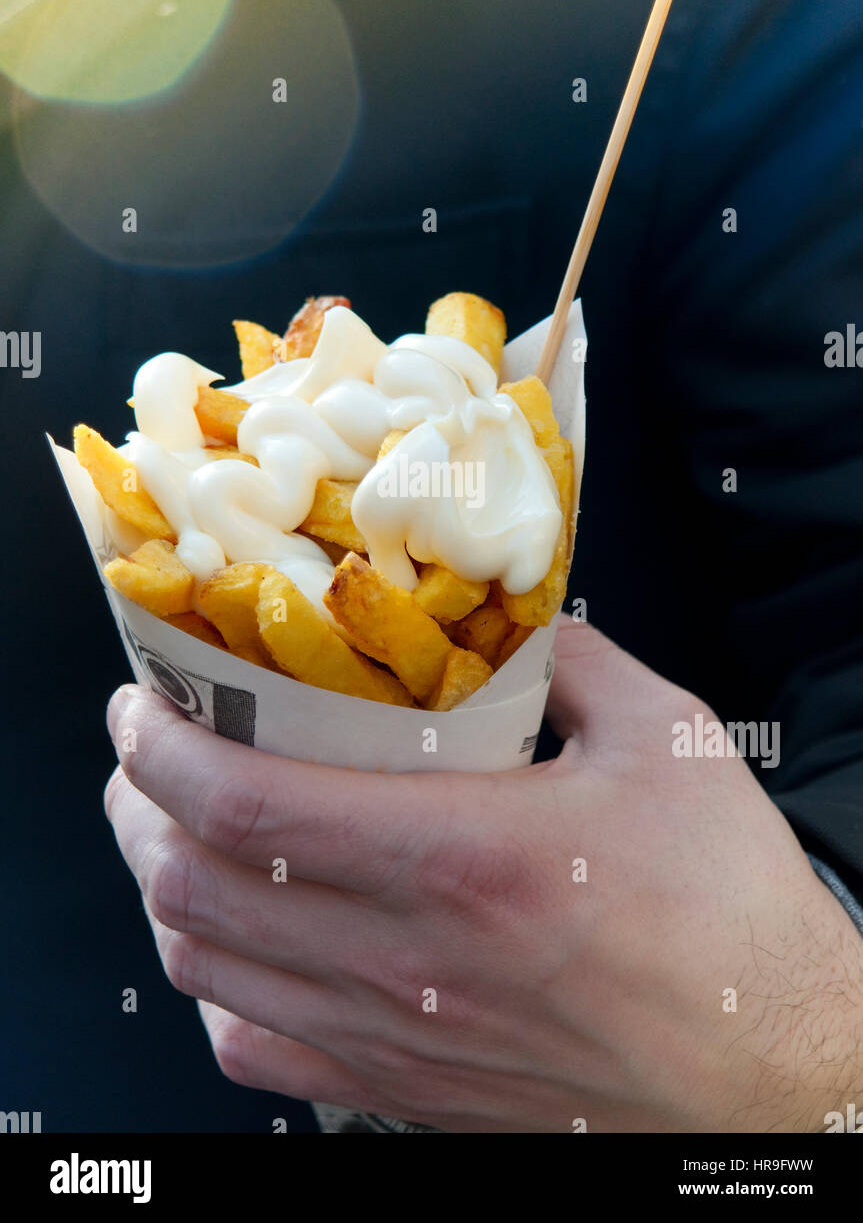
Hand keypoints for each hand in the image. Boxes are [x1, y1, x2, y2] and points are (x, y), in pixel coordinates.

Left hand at [104, 617, 862, 1131]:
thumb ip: (570, 660)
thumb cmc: (729, 913)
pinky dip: (217, 987)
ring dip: (162, 887)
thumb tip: (501, 616)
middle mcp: (410, 960)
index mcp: (467, 857)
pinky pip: (259, 1053)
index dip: (163, 748)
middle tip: (147, 750)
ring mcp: (398, 1040)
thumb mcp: (668, 744)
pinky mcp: (408, 1091)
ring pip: (210, 972)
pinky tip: (239, 940)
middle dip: (137, 806)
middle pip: (197, 888)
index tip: (142, 702)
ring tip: (172, 827)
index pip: (249, 806)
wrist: (770, 1069)